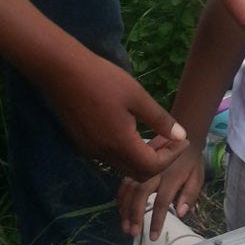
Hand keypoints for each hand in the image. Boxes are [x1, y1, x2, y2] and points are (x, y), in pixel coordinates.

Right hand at [47, 47, 188, 180]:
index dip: (172, 157)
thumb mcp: (137, 96)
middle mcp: (104, 154)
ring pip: (123, 167)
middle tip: (170, 140)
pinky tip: (131, 132)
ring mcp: (90, 151)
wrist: (62, 72)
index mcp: (120, 144)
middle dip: (159, 161)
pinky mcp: (82, 144)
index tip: (183, 141)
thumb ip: (159, 119)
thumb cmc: (103, 79)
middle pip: (138, 173)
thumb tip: (180, 135)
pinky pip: (110, 158)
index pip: (153, 167)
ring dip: (142, 158)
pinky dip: (126, 153)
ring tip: (154, 136)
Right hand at [117, 144, 206, 239]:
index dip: (157, 220)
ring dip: (125, 209)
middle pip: (140, 195)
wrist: (181, 136)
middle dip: (135, 215)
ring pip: (129, 189)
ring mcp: (142, 168)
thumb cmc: (191, 161)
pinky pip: (124, 183)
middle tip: (133, 233)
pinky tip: (120, 211)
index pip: (162, 201)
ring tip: (125, 228)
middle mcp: (154, 172)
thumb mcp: (198, 176)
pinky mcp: (135, 167)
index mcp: (171, 176)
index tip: (154, 236)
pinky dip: (121, 198)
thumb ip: (190, 194)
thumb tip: (181, 213)